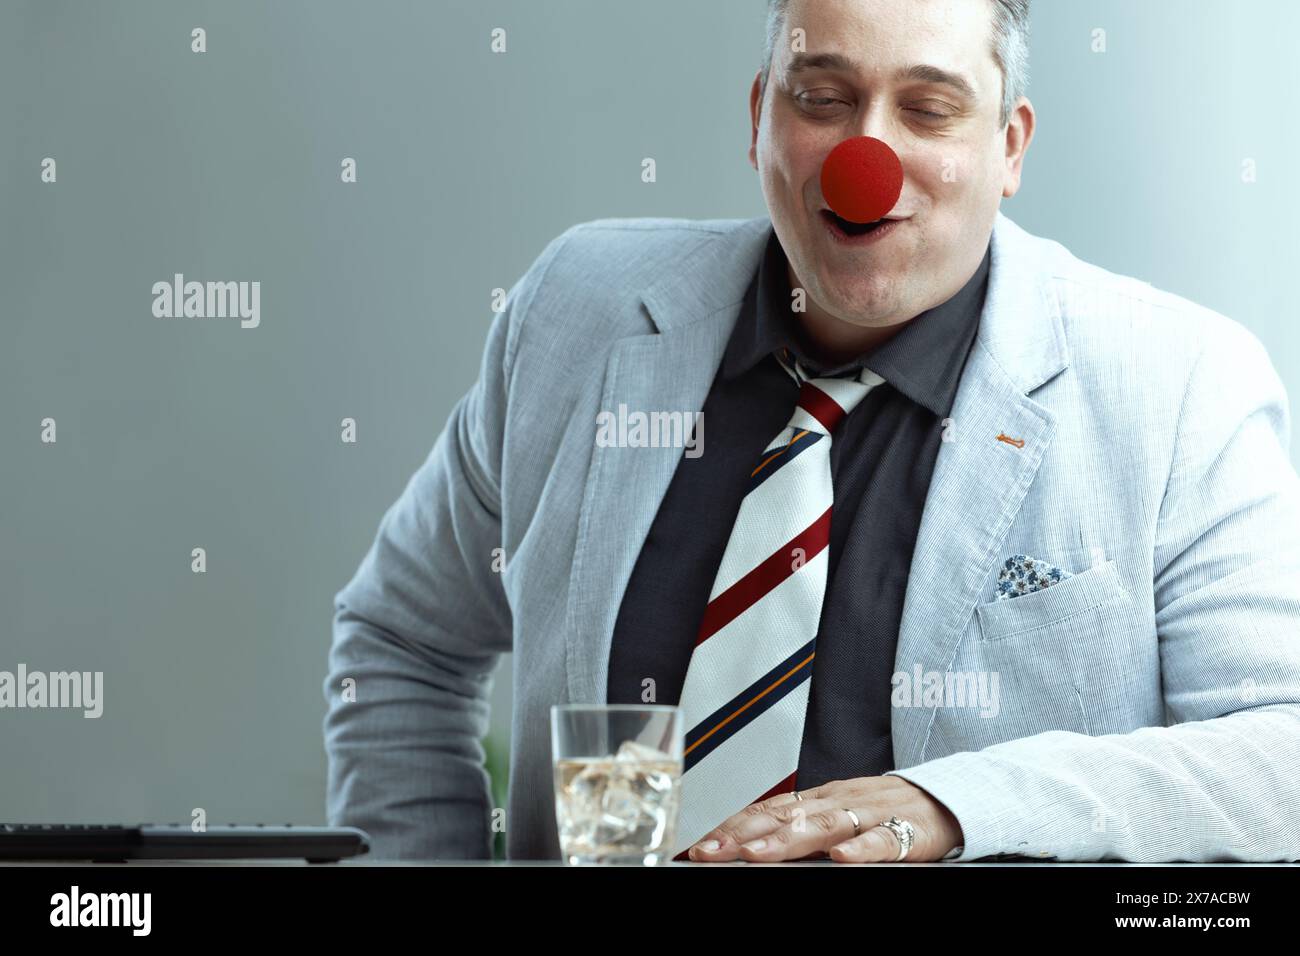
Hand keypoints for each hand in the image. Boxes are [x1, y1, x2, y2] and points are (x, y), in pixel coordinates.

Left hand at [686, 775, 962, 862]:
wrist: (949, 798)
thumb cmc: (887, 811)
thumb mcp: (838, 815)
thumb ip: (800, 829)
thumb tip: (751, 846)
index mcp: (819, 798)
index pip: (767, 809)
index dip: (732, 826)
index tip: (701, 846)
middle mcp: (838, 800)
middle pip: (785, 816)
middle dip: (743, 834)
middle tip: (711, 852)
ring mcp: (871, 813)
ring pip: (825, 825)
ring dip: (787, 840)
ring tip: (757, 855)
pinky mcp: (907, 830)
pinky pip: (882, 840)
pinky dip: (861, 848)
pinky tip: (842, 858)